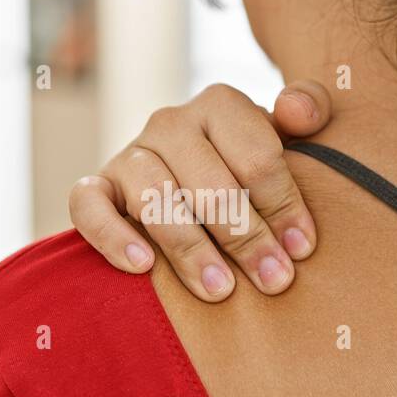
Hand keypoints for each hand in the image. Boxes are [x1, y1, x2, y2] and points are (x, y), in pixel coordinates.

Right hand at [69, 81, 331, 301]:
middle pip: (211, 185)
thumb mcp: (285, 132)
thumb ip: (307, 108)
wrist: (190, 174)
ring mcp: (129, 154)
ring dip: (191, 249)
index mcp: (219, 105)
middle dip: (247, 238)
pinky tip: (143, 267)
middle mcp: (170, 123)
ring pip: (156, 199)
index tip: (302, 249)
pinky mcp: (97, 186)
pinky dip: (112, 236)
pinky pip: (88, 206)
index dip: (283, 205)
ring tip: (221, 290)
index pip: (257, 157)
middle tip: (274, 280)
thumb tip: (298, 111)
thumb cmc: (248, 163)